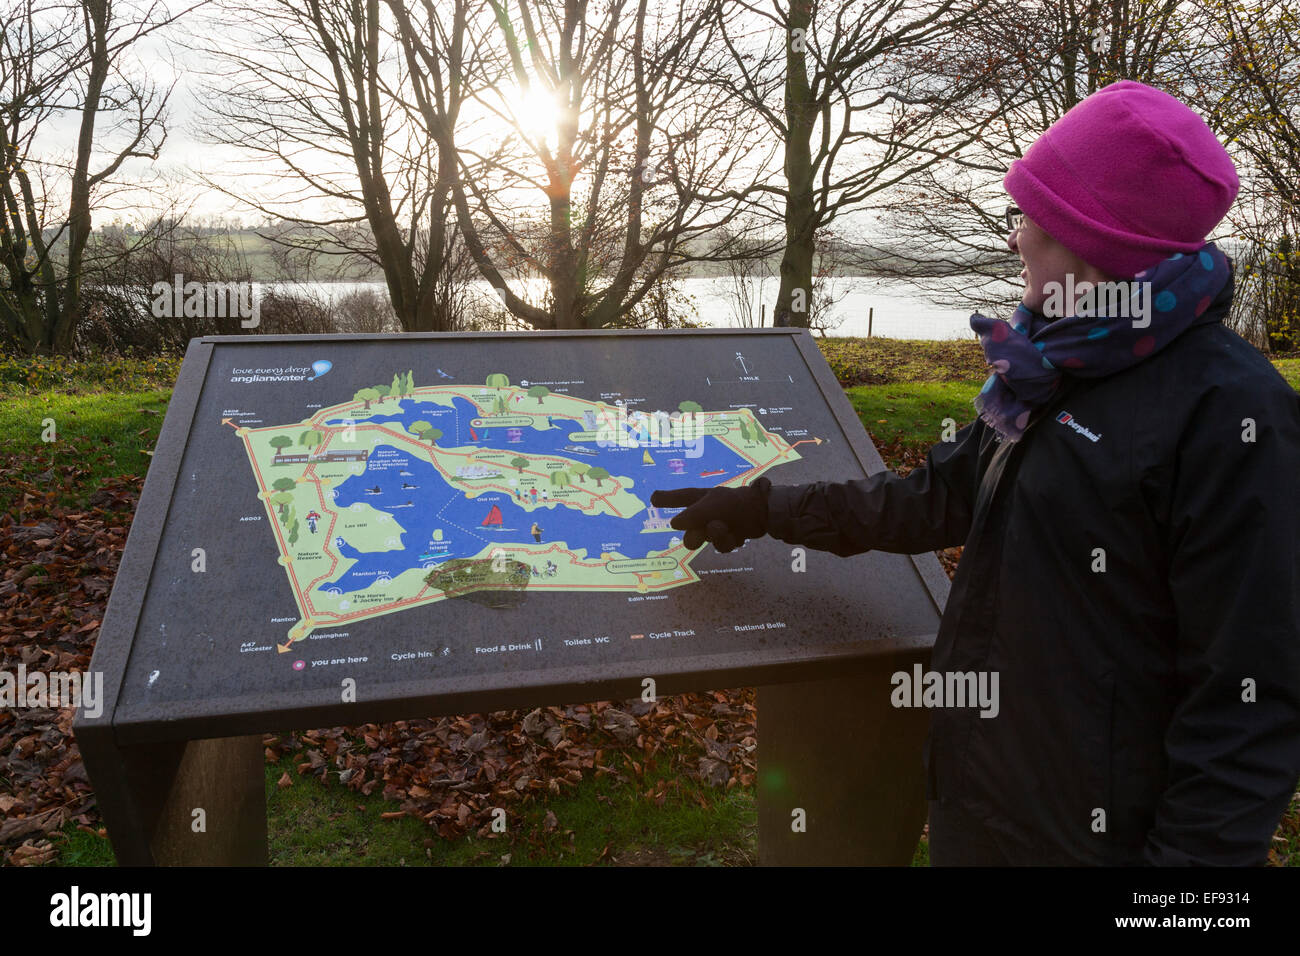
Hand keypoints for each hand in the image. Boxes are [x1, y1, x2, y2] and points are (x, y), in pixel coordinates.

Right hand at [649, 477, 770, 552]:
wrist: (765, 513)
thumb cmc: (736, 503)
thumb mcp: (712, 505)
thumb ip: (692, 515)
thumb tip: (674, 524)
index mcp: (702, 499)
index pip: (680, 498)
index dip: (667, 499)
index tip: (653, 498)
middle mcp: (707, 512)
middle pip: (689, 531)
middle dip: (695, 535)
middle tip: (702, 532)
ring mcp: (718, 526)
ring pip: (706, 541)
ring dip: (716, 537)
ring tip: (726, 528)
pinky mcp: (730, 537)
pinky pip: (721, 546)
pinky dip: (729, 542)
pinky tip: (738, 535)